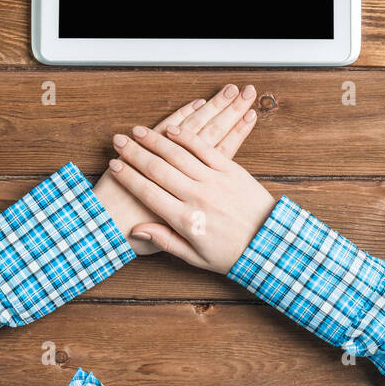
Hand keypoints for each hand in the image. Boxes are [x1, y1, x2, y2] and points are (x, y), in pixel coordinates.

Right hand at [94, 84, 258, 255]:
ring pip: (179, 154)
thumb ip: (165, 241)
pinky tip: (171, 128)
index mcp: (186, 220)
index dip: (129, 177)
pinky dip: (187, 137)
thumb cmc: (231, 254)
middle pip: (158, 169)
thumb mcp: (195, 257)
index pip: (148, 193)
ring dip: (155, 140)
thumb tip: (136, 231)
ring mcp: (214, 180)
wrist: (270, 244)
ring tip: (138, 131)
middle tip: (119, 140)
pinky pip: (205, 148)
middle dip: (135, 153)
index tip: (114, 164)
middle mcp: (197, 197)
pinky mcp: (230, 169)